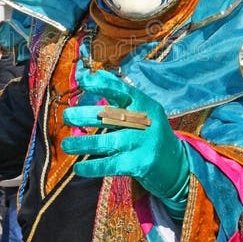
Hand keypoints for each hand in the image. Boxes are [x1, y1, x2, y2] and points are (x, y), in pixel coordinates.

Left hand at [61, 70, 188, 205]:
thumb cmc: (151, 134)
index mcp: (146, 105)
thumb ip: (120, 94)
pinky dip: (92, 166)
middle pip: (111, 116)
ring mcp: (143, 144)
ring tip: (66, 145)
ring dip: (82, 144)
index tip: (82, 81)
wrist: (177, 167)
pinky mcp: (140, 165)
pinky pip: (110, 165)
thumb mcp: (143, 111)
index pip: (123, 91)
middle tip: (67, 117)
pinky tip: (78, 167)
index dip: (102, 84)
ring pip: (106, 142)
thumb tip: (95, 74)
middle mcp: (146, 122)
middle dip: (85, 116)